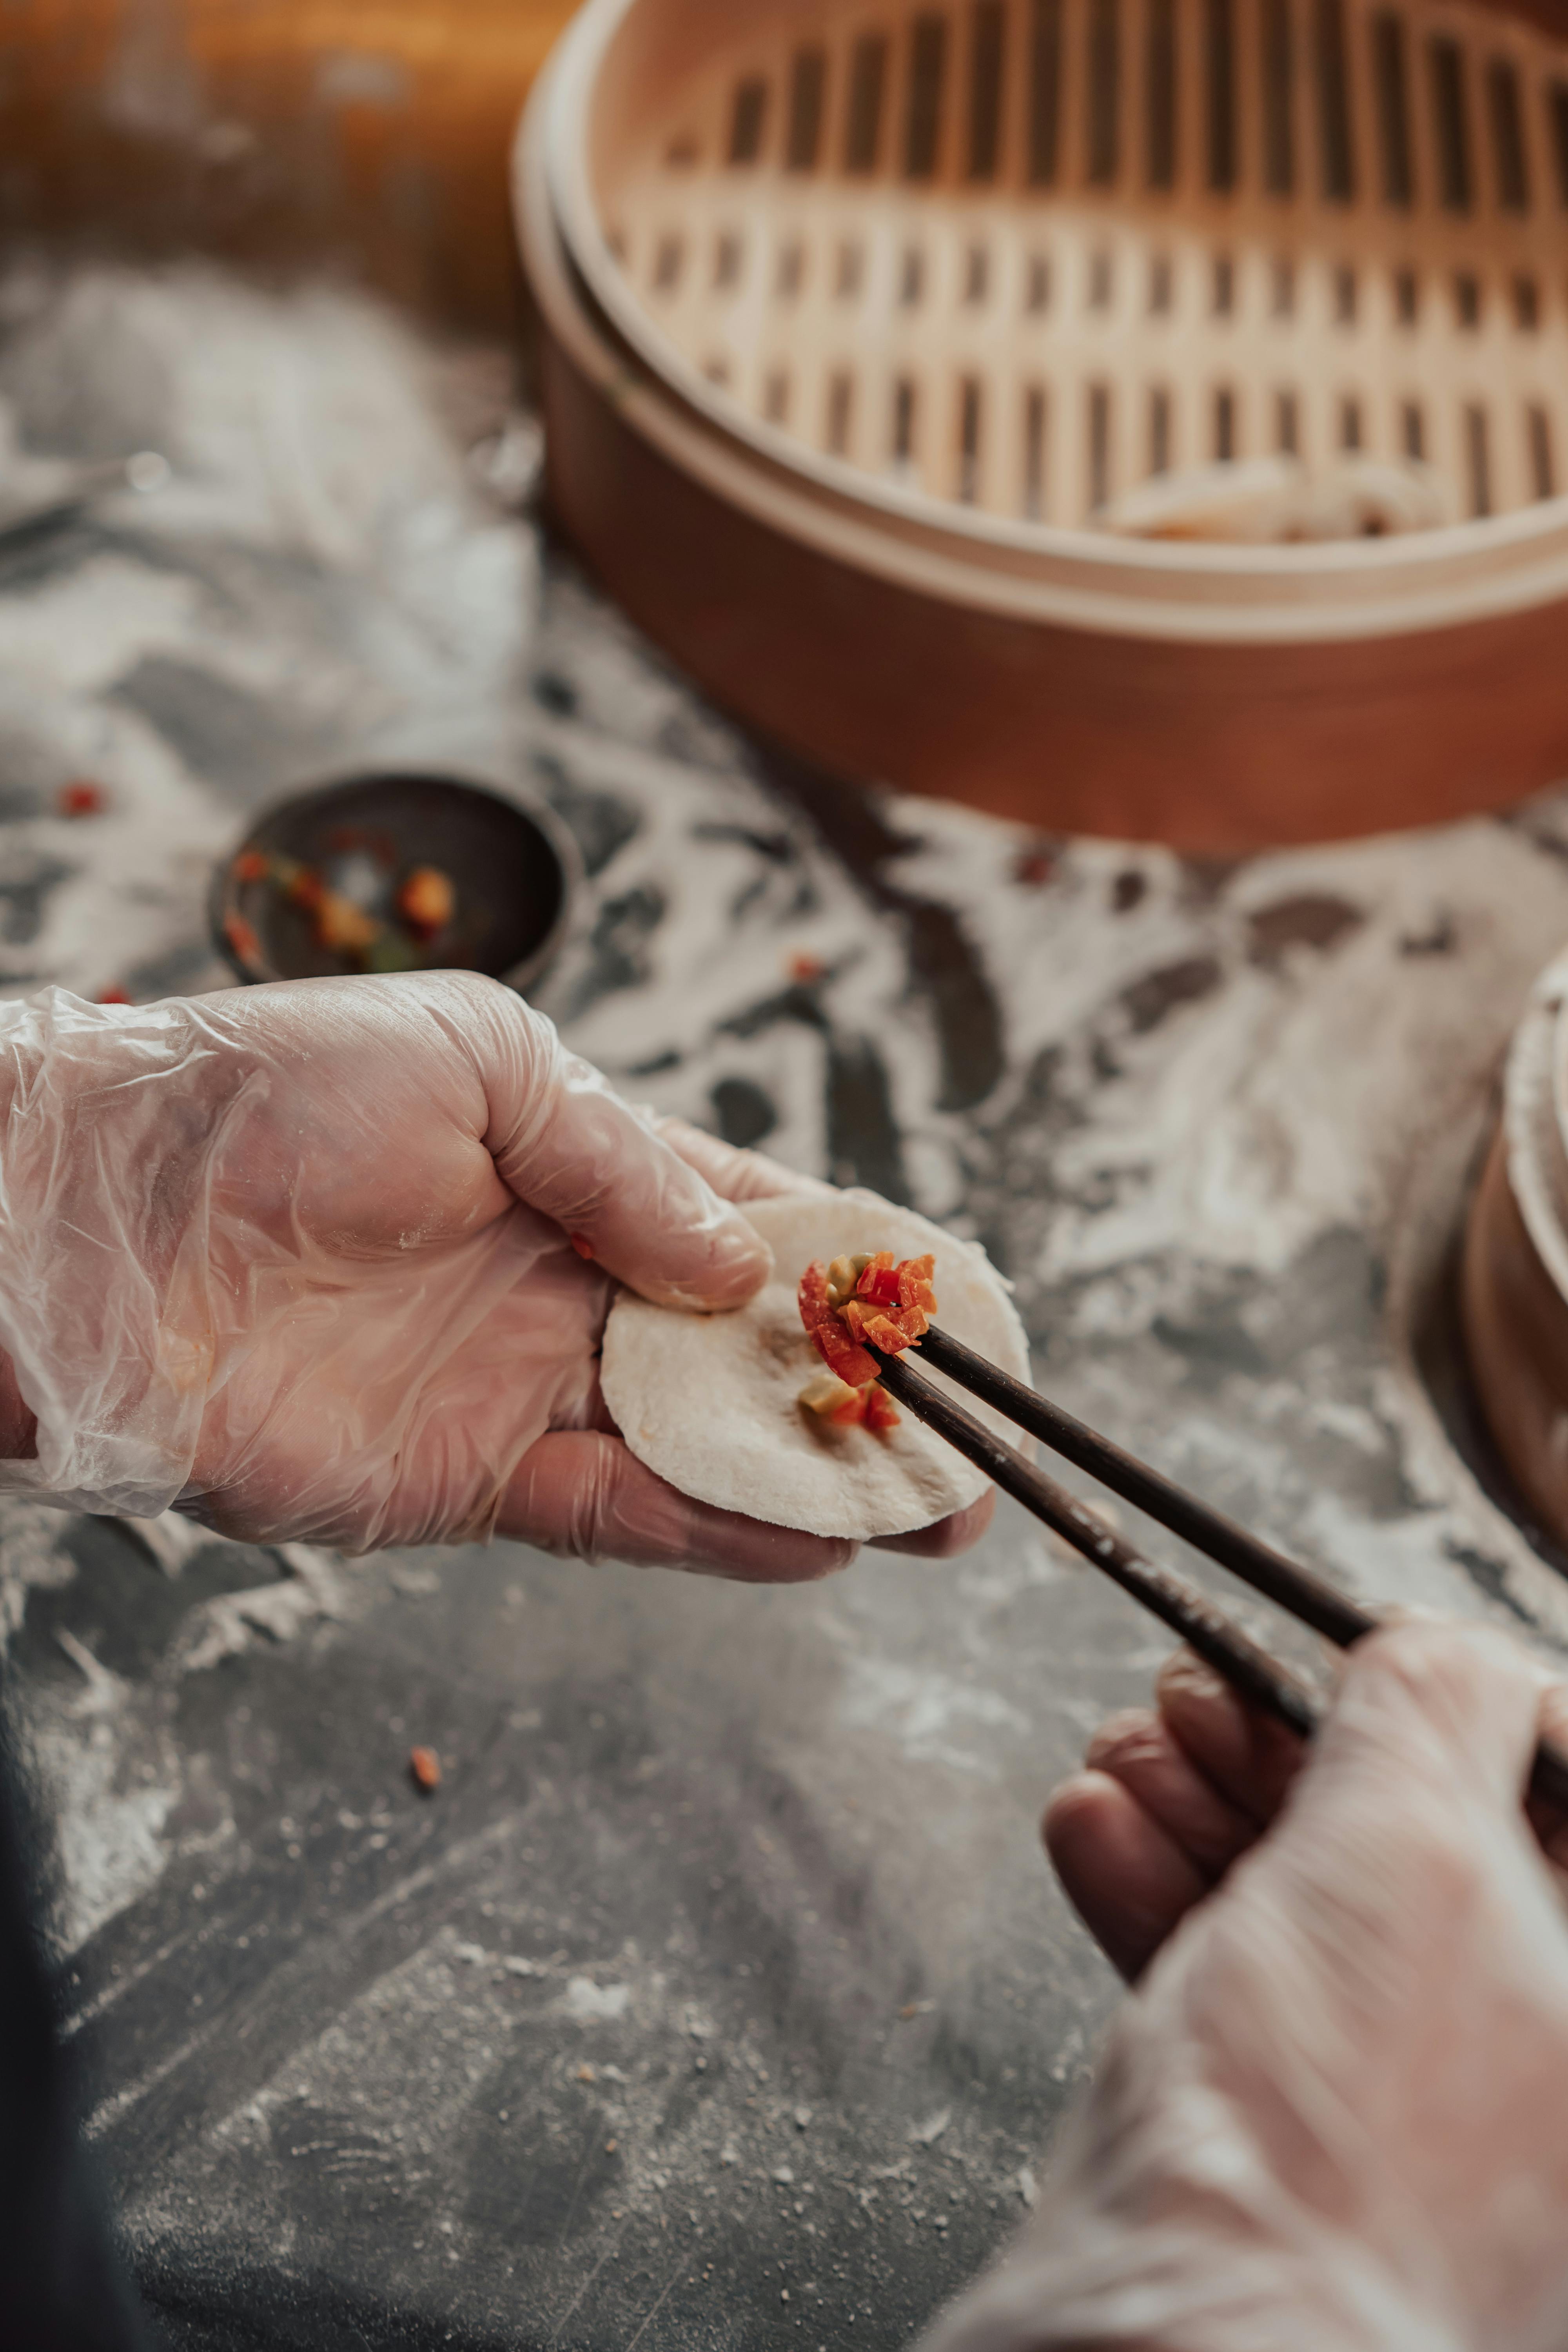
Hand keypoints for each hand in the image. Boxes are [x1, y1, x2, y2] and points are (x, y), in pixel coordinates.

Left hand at [0, 976, 990, 1565]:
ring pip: (707, 1440)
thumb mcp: (474, 1057)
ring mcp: (527, 1383)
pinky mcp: (474, 1478)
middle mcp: (568, 1278)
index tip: (955, 1300)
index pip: (756, 1213)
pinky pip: (623, 1514)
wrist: (95, 1226)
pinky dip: (718, 1529)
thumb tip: (745, 1261)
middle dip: (869, 1384)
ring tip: (932, 1504)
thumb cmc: (264, 1096)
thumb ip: (620, 1158)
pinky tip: (811, 1538)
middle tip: (976, 1432)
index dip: (861, 1256)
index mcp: (578, 1162)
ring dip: (821, 1472)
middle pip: (751, 1342)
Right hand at [922, 1620, 1567, 2351]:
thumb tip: (1435, 1653)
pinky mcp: (1305, 2147)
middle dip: (1289, 1751)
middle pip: (1430, 1845)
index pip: (1567, 1791)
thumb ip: (1433, 1709)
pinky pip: (1248, 1988)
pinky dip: (1164, 1898)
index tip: (1362, 1664)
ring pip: (1321, 1910)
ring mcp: (1426, 2118)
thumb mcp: (1408, 1847)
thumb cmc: (1336, 2133)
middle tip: (1199, 1693)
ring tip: (1121, 1754)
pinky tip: (1096, 1829)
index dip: (1460, 1708)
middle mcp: (1545, 2072)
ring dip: (1200, 1807)